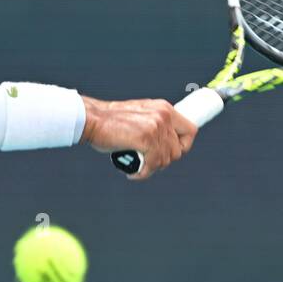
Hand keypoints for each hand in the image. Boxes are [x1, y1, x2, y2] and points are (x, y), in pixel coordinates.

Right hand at [80, 96, 196, 179]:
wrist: (91, 119)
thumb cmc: (109, 120)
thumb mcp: (139, 115)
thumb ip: (154, 124)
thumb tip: (164, 144)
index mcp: (164, 108)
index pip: (190, 130)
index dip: (184, 145)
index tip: (171, 153)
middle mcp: (163, 116)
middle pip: (177, 150)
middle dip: (163, 161)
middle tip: (148, 163)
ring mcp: (156, 127)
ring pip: (165, 160)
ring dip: (152, 168)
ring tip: (138, 167)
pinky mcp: (146, 140)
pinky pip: (153, 165)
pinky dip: (143, 173)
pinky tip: (133, 172)